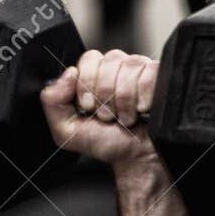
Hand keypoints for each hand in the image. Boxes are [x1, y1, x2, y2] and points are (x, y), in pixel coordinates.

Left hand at [41, 49, 158, 168]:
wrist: (136, 157)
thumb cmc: (104, 142)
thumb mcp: (66, 129)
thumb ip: (53, 101)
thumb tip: (68, 73)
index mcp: (93, 75)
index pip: (89, 58)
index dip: (87, 83)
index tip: (89, 107)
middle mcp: (117, 68)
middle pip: (109, 61)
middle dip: (105, 95)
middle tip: (107, 115)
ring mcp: (141, 70)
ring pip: (129, 67)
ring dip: (124, 101)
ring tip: (124, 117)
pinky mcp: (161, 76)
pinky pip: (150, 74)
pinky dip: (143, 99)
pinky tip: (142, 111)